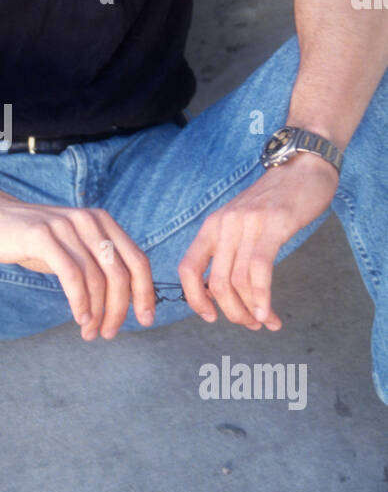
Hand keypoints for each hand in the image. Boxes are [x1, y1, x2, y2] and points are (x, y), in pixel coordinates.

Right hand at [0, 197, 156, 340]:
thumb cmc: (35, 241)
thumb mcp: (72, 248)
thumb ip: (98, 266)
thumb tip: (127, 301)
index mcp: (103, 222)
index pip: (137, 260)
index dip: (146, 292)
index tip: (146, 319)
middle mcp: (89, 221)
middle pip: (119, 273)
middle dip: (119, 309)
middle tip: (109, 333)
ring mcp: (66, 227)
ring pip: (96, 278)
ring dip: (96, 312)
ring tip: (90, 332)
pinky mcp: (43, 236)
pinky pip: (71, 275)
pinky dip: (80, 301)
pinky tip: (79, 318)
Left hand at [178, 152, 338, 329]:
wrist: (303, 166)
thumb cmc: (276, 199)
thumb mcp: (241, 221)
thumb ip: (230, 249)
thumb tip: (224, 291)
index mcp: (212, 226)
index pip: (187, 268)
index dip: (194, 299)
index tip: (210, 316)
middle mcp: (224, 225)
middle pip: (216, 283)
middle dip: (232, 312)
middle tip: (250, 325)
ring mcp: (247, 224)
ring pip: (237, 281)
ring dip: (250, 310)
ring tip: (265, 322)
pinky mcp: (272, 225)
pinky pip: (259, 269)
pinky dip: (262, 297)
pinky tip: (269, 314)